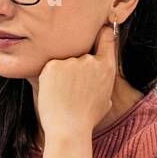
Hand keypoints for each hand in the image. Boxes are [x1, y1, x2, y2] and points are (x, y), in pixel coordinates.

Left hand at [35, 23, 116, 139]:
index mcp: (106, 68)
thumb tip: (100, 80)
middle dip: (75, 67)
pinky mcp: (53, 65)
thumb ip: (103, 84)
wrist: (67, 129)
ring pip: (64, 62)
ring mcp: (71, 62)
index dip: (101, 32)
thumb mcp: (105, 101)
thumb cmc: (86, 119)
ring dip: (61, 74)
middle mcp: (90, 61)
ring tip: (62, 95)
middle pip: (81, 54)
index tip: (98, 29)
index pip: (106, 38)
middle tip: (70, 88)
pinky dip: (50, 78)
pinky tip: (53, 93)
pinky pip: (51, 68)